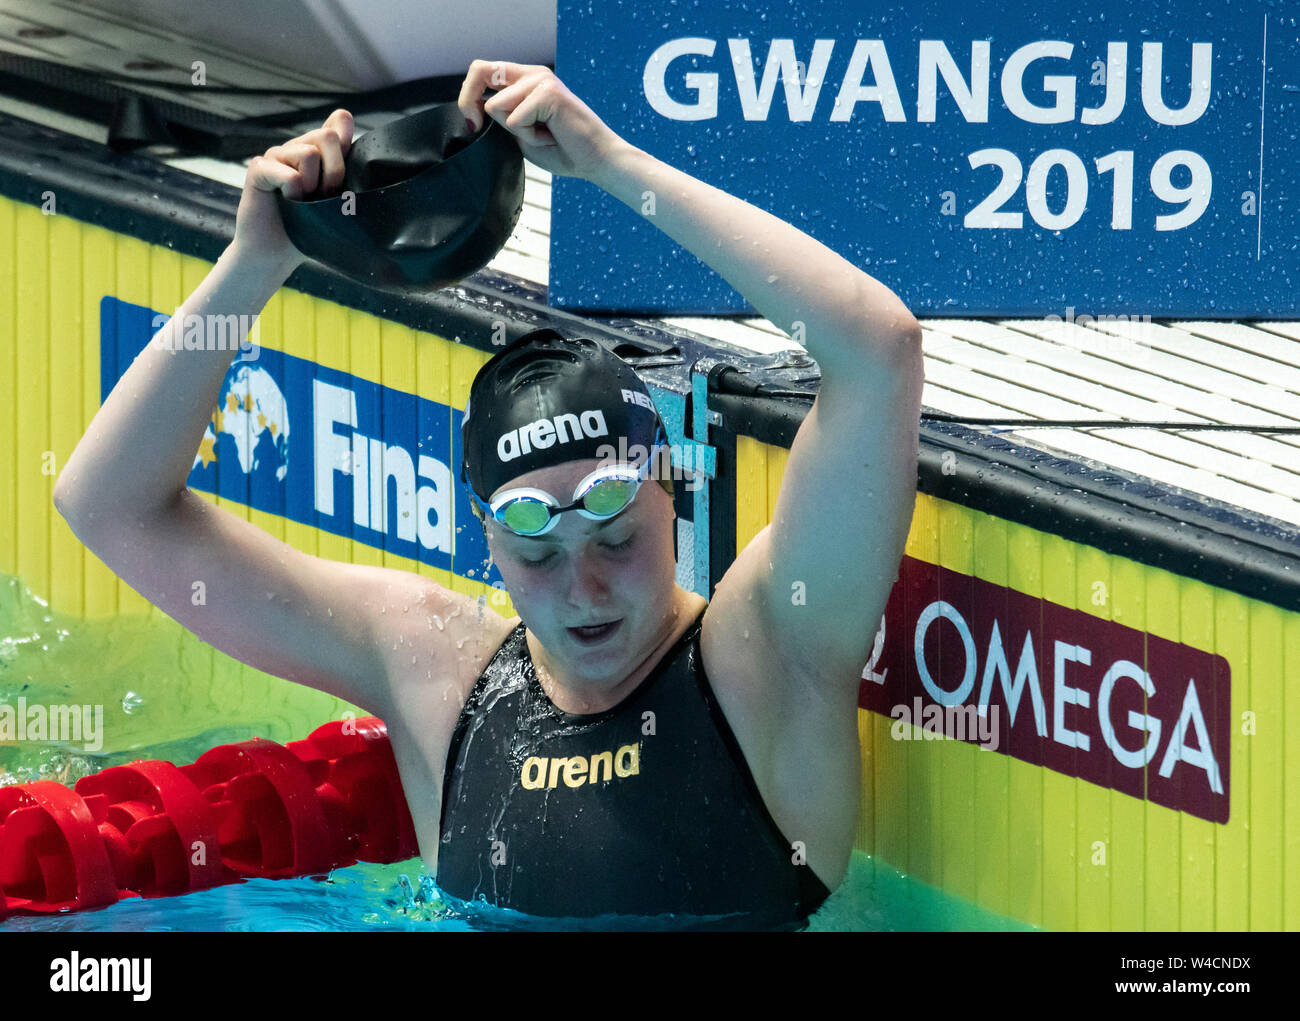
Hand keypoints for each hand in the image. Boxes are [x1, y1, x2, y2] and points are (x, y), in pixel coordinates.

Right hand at [232, 108, 354, 265]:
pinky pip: (288, 174)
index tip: (347, 170)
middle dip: (335, 171)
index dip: (347, 138)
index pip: (340, 121)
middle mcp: (298, 148)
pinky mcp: (258, 167)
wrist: (274, 253)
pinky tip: (287, 202)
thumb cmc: (308, 229)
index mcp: (320, 152)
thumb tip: (373, 163)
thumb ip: (350, 178)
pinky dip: (293, 192)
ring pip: (308, 154)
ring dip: (312, 185)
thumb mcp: (337, 203)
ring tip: (304, 202)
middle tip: (326, 196)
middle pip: (327, 136)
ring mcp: (276, 155)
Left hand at [458, 61, 623, 180]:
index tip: (472, 122)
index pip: (482, 70)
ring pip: (496, 105)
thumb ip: (501, 117)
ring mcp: (541, 80)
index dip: (468, 94)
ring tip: (541, 134)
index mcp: (525, 79)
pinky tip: (551, 136)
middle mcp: (532, 74)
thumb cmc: (563, 150)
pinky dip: (529, 136)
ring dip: (515, 130)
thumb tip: (474, 109)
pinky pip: (515, 119)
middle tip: (476, 125)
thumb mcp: (521, 133)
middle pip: (480, 71)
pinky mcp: (548, 93)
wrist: (595, 160)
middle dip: (470, 102)